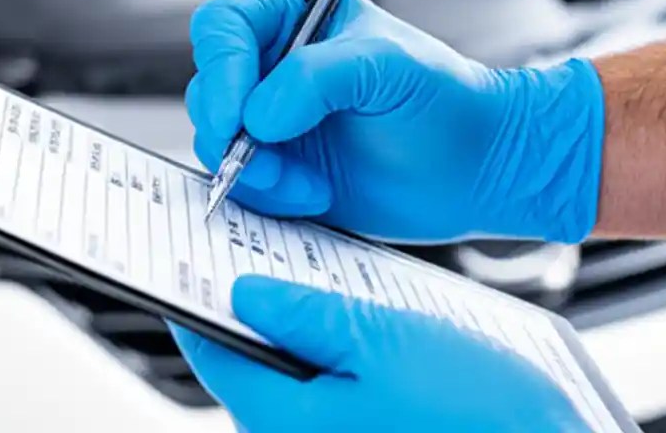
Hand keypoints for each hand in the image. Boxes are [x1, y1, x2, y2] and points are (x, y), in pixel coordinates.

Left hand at [171, 276, 590, 431]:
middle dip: (252, 306)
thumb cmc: (475, 413)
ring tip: (314, 275)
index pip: (212, 354)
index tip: (191, 253)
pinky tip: (357, 321)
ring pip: (290, 377)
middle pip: (248, 366)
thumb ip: (305, 317)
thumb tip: (245, 294)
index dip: (196, 298)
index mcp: (285, 420)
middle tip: (260, 250)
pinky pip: (325, 395)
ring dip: (296, 329)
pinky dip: (330, 355)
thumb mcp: (382, 341)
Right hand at [187, 0, 603, 243]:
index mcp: (294, 17)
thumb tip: (260, 115)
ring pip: (215, 143)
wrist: (477, 169)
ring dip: (251, 171)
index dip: (222, 67)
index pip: (224, 27)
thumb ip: (319, 76)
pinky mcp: (279, 171)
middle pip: (209, 89)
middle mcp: (274, 68)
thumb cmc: (447, 101)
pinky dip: (267, 198)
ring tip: (304, 183)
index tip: (240, 113)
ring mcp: (272, 122)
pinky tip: (315, 196)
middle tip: (262, 158)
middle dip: (229, 130)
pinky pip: (240, 186)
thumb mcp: (389, 66)